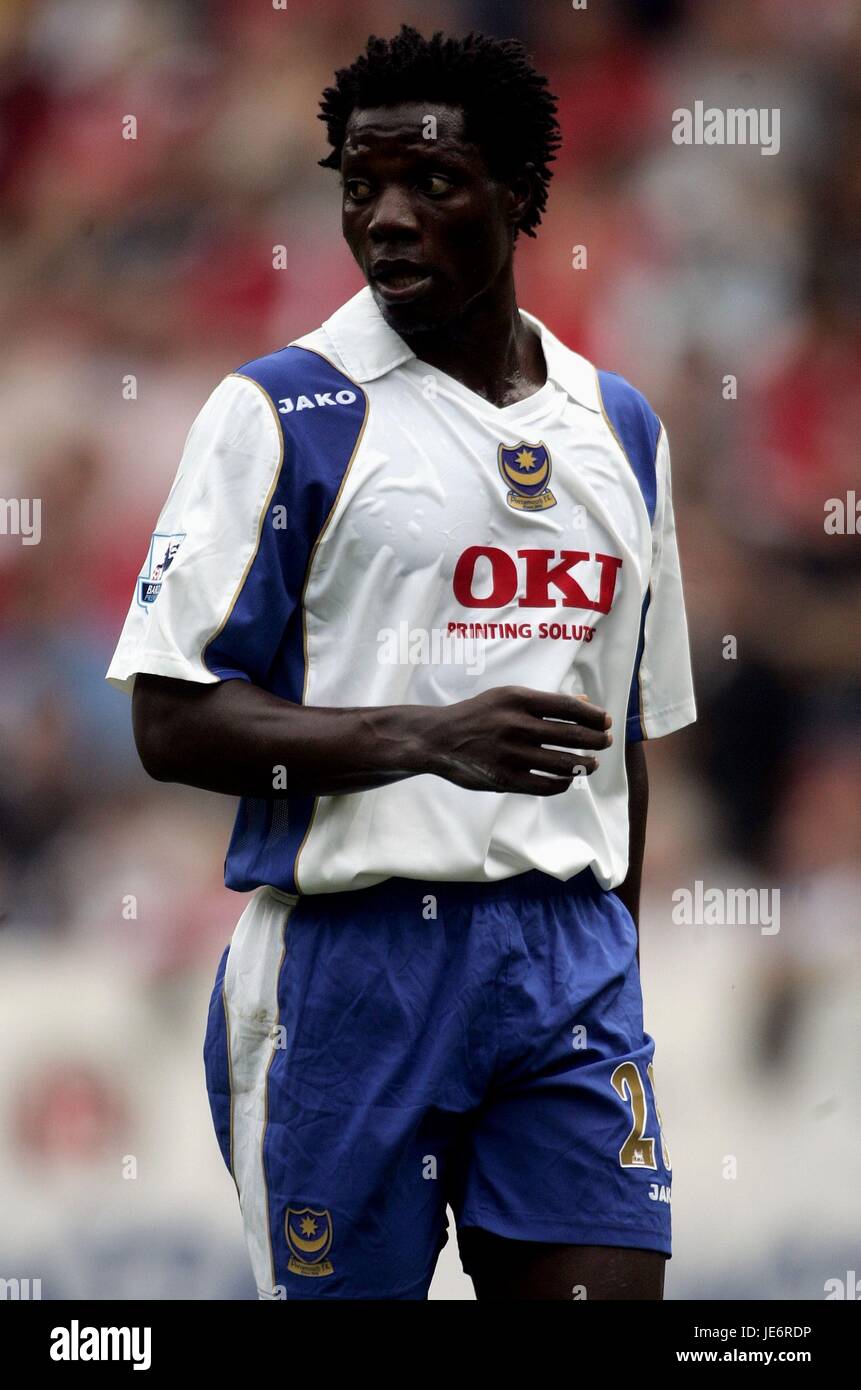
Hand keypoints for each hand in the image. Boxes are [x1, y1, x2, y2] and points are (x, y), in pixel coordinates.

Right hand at [424, 685, 611, 794]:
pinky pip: (544, 785)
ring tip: (591, 763)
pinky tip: (568, 780)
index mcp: (517, 699)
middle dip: (595, 740)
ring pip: (562, 763)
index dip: (593, 716)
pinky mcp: (504, 779)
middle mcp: (515, 724)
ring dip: (584, 764)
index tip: (606, 721)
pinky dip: (562, 784)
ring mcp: (510, 754)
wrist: (438, 739)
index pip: (568, 706)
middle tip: (605, 742)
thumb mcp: (507, 697)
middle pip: (571, 735)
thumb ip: (545, 701)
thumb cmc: (478, 715)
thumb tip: (587, 704)